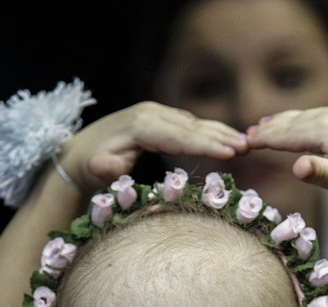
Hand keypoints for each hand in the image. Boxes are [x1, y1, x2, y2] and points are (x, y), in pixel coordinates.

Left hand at [58, 102, 248, 191]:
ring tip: (245, 143)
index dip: (203, 146)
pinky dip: (210, 131)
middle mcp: (150, 114)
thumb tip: (106, 167)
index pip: (177, 136)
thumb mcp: (95, 170)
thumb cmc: (90, 166)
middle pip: (190, 127)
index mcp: (139, 126)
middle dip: (219, 137)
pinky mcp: (160, 118)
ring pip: (193, 123)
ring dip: (220, 132)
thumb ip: (104, 170)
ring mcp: (156, 114)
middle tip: (246, 147)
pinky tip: (228, 138)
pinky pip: (189, 124)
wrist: (81, 152)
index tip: (228, 154)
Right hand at [245, 105, 327, 198]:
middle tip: (246, 135)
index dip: (263, 140)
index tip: (244, 143)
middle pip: (291, 122)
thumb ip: (319, 173)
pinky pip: (317, 114)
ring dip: (282, 121)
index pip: (285, 135)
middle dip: (268, 129)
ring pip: (303, 116)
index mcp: (323, 131)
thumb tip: (296, 167)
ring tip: (265, 125)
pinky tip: (301, 122)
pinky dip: (301, 119)